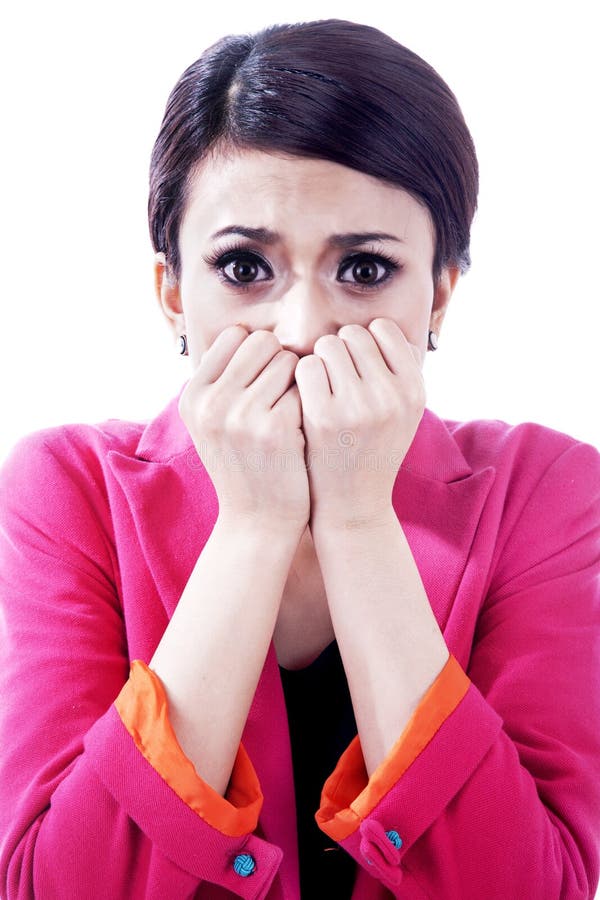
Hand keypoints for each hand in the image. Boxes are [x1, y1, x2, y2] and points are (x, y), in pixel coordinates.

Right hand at [179, 325, 309, 532]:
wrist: (258, 521)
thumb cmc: (244, 464)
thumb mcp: (215, 421)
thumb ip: (224, 378)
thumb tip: (250, 329)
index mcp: (194, 394)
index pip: (236, 335)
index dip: (259, 352)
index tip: (265, 380)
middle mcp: (211, 401)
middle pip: (263, 342)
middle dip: (281, 362)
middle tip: (283, 396)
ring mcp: (241, 415)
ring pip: (289, 362)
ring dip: (298, 383)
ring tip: (290, 415)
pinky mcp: (275, 428)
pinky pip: (306, 389)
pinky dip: (310, 405)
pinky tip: (301, 432)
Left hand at [294, 318, 424, 529]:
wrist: (353, 504)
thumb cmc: (373, 450)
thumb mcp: (403, 412)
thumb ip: (400, 369)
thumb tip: (382, 327)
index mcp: (414, 390)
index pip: (383, 329)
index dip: (364, 342)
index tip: (355, 365)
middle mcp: (392, 396)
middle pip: (353, 334)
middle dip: (338, 350)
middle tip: (333, 378)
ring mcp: (358, 406)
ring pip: (327, 345)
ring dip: (318, 360)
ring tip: (321, 387)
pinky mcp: (324, 416)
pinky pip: (306, 366)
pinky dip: (301, 376)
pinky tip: (305, 397)